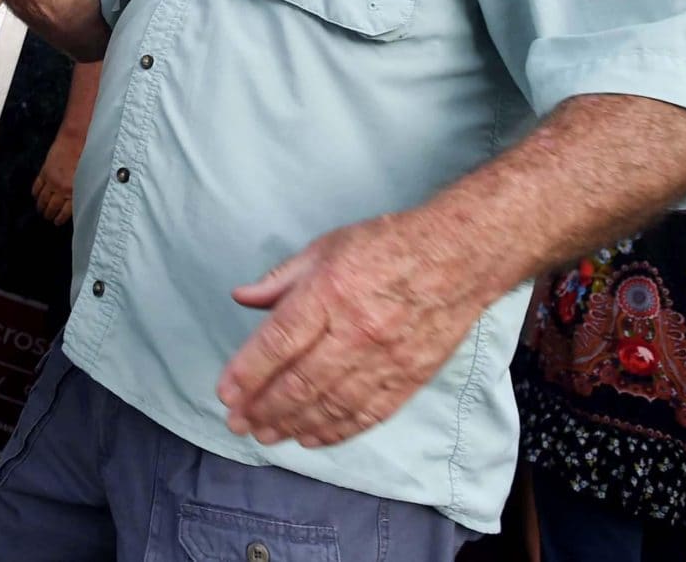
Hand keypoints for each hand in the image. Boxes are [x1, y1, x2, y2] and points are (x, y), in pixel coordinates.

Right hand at [32, 130, 80, 224]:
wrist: (75, 140)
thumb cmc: (86, 157)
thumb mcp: (88, 177)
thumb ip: (81, 190)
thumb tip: (78, 202)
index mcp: (74, 191)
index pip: (65, 212)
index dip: (60, 218)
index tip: (57, 222)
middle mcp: (62, 188)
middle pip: (52, 207)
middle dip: (49, 214)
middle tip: (47, 217)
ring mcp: (51, 180)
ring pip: (42, 199)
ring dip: (41, 206)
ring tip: (40, 210)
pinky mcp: (44, 172)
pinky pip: (37, 186)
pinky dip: (35, 193)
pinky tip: (35, 196)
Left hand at [215, 212, 484, 448]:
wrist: (459, 257)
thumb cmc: (386, 246)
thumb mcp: (326, 247)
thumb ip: (281, 279)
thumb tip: (241, 298)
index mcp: (330, 293)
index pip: (279, 341)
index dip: (248, 372)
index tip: (226, 393)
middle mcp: (355, 331)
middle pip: (300, 382)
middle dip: (263, 408)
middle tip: (238, 423)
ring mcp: (385, 359)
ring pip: (331, 405)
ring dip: (292, 425)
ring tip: (266, 434)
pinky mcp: (409, 378)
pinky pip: (366, 414)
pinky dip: (335, 431)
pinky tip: (310, 438)